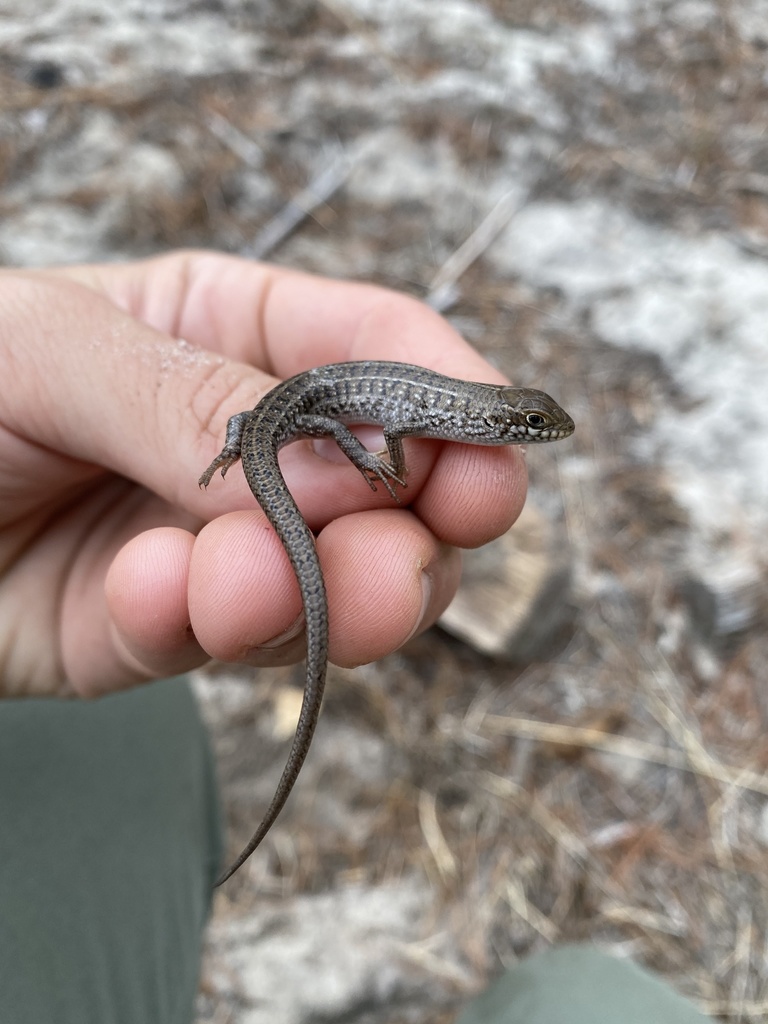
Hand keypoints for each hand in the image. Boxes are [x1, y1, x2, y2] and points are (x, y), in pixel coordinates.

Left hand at [0, 252, 526, 697]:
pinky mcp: (168, 632)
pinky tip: (155, 595)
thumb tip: (345, 469)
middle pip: (392, 490)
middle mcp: (253, 442)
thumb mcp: (46, 348)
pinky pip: (220, 640)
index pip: (381, 355)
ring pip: (333, 583)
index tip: (492, 456)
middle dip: (414, 530)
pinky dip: (204, 626)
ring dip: (317, 594)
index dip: (452, 403)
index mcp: (237, 332)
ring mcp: (220, 543)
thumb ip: (192, 398)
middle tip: (405, 558)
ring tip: (244, 583)